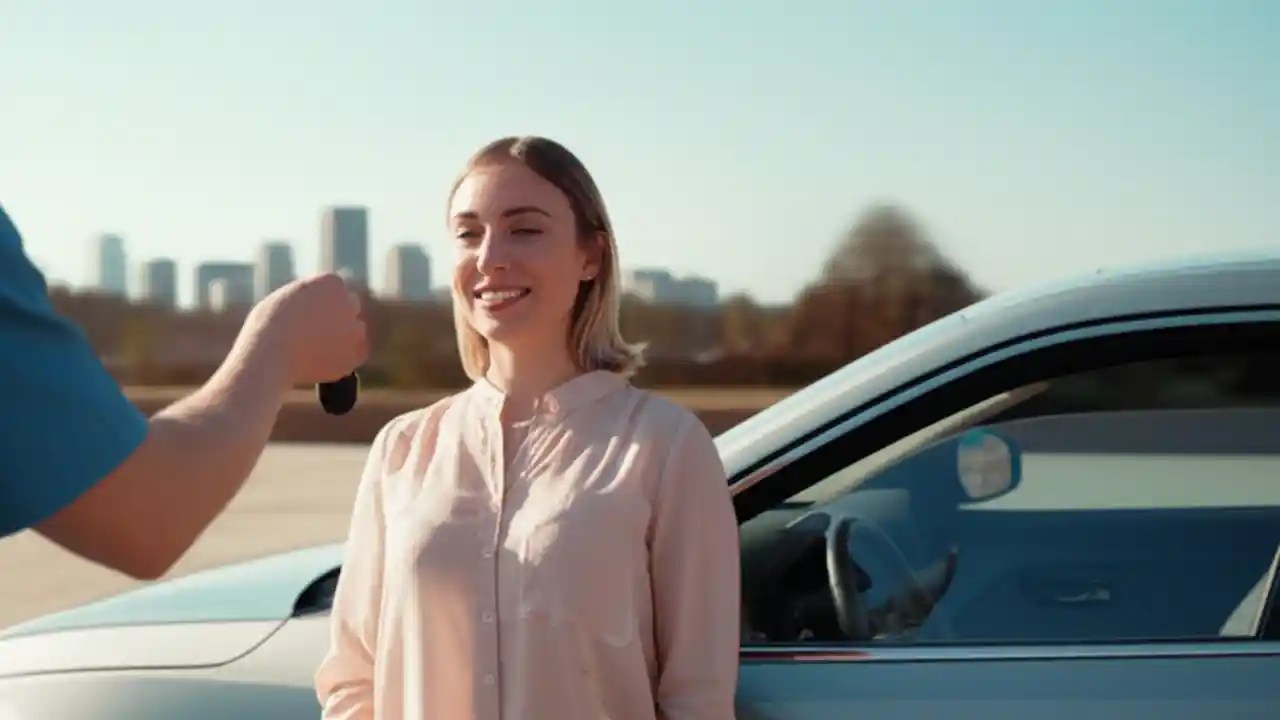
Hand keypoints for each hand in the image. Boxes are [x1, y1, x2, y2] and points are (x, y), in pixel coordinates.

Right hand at [242, 273, 368, 385]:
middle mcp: (349, 301)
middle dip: (337, 317)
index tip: (308, 315)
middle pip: (350, 307)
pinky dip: (345, 358)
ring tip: (314, 350)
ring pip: (355, 331)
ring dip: (343, 338)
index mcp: (331, 282)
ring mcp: (356, 327)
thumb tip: (315, 312)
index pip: (335, 290)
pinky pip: (357, 354)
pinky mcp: (357, 353)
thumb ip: (308, 301)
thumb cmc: (267, 326)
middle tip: (316, 333)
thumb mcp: (284, 301)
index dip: (321, 303)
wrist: (272, 352)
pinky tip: (325, 362)